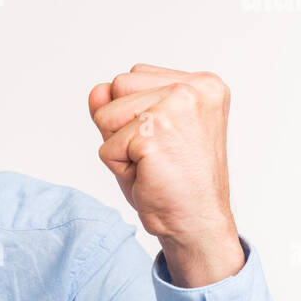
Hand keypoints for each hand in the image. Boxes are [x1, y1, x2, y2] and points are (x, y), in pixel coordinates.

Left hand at [88, 64, 243, 285]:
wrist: (197, 224)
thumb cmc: (177, 182)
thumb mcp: (146, 133)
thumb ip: (120, 105)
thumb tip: (97, 90)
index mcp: (203, 83)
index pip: (133, 77)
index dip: (133, 115)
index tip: (165, 140)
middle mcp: (194, 88)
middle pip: (117, 86)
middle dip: (122, 126)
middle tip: (156, 154)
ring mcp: (175, 107)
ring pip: (106, 114)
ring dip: (119, 146)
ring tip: (152, 164)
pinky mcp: (153, 132)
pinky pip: (106, 146)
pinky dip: (118, 167)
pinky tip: (149, 176)